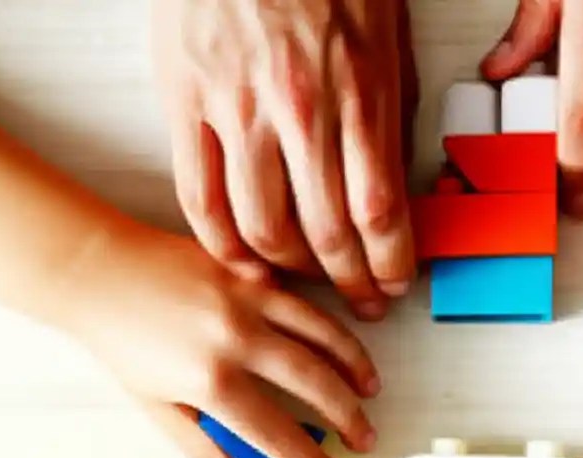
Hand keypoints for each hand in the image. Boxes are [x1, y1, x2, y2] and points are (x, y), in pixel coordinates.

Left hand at [59, 222, 379, 457]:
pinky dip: (325, 322)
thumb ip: (200, 446)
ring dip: (352, 363)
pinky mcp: (249, 271)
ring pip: (321, 333)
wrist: (94, 269)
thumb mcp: (154, 405)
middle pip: (314, 382)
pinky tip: (339, 342)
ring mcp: (247, 299)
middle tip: (365, 438)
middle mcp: (236, 338)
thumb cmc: (119, 342)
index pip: (277, 435)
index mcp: (210, 381)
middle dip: (348, 415)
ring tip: (369, 388)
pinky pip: (301, 299)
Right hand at [152, 0, 419, 320]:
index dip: (390, 263)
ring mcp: (235, 109)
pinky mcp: (185, 103)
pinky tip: (244, 261)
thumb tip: (397, 184)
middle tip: (364, 299)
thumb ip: (391, 111)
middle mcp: (298, 109)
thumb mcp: (387, 33)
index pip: (378, 209)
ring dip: (290, 272)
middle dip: (351, 281)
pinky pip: (199, 198)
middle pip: (325, 233)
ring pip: (261, 227)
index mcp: (358, 89)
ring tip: (309, 283)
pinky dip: (222, 245)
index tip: (396, 284)